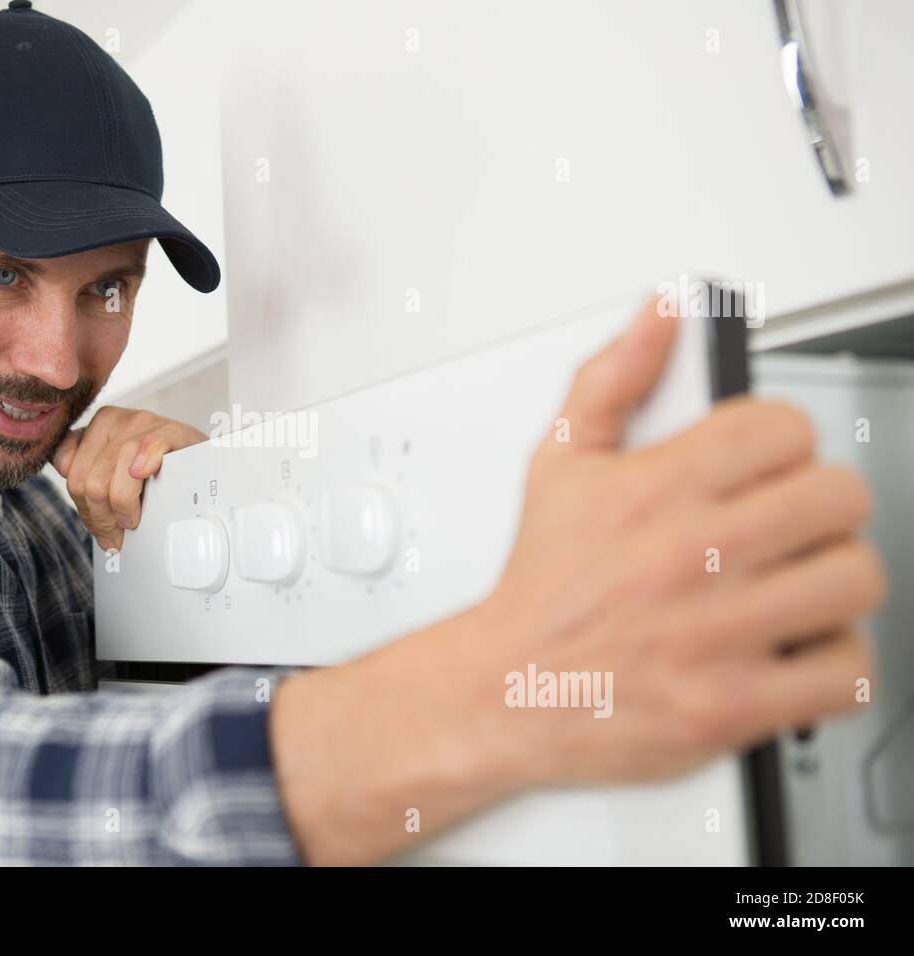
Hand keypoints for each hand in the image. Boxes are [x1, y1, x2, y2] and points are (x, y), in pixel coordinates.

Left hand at [50, 406, 206, 551]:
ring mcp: (141, 423)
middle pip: (89, 480)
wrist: (200, 457)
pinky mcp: (169, 430)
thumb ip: (87, 476)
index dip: (85, 509)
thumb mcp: (113, 470)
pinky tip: (143, 475)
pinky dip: (144, 462)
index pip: (70, 474)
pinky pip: (149, 446)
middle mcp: (113, 420)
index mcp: (93, 429)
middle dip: (102, 517)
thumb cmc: (156, 468)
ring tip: (132, 520)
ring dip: (123, 506)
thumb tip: (81, 502)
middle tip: (117, 534)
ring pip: (114, 472)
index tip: (101, 527)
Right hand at [271, 298, 884, 863]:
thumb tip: (661, 314)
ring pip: (854, 578)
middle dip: (819, 506)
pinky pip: (847, 669)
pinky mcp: (735, 706)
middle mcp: (687, 557)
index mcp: (652, 490)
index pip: (783, 428)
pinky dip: (834, 660)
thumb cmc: (540, 586)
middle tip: (789, 523)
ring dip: (834, 579)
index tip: (765, 466)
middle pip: (836, 497)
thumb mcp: (557, 464)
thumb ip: (611, 378)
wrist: (506, 692)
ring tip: (795, 583)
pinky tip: (795, 645)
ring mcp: (716, 634)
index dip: (782, 442)